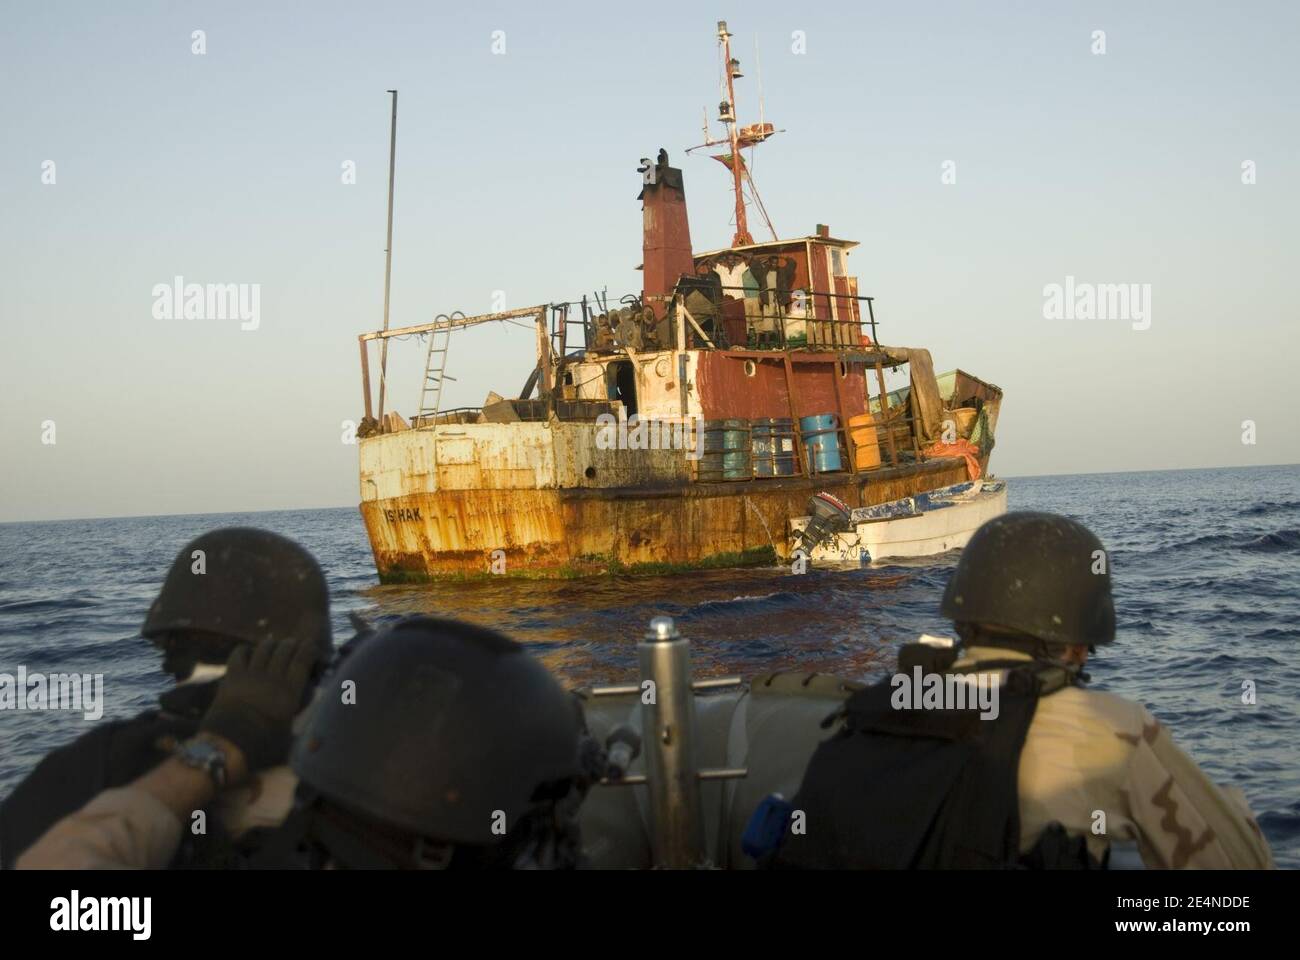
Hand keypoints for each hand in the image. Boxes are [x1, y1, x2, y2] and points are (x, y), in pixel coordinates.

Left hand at [200, 636, 319, 774]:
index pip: (303, 660)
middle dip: (292, 644)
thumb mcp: (288, 740)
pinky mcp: (231, 677)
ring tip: (275, 644)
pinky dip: (245, 650)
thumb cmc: (261, 747)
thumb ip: (301, 731)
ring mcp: (250, 675)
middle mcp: (272, 678)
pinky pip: (239, 654)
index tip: (312, 646)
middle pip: (285, 649)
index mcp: (289, 692)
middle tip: (294, 646)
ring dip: (271, 644)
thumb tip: (315, 739)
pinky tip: (249, 653)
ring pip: (264, 647)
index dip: (309, 649)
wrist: (225, 747)